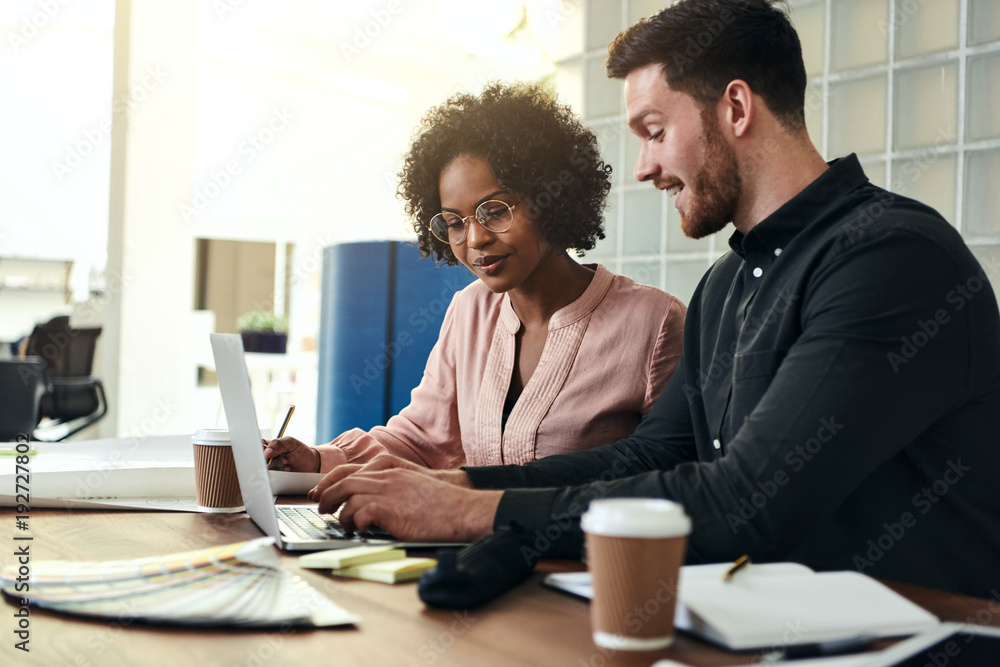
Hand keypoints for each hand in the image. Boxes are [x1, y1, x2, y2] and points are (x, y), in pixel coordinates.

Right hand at [262, 436, 321, 471]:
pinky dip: (279, 473)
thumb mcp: (290, 443)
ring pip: (265, 467)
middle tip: (283, 459)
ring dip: (276, 466)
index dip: (262, 450)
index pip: (258, 445)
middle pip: (260, 458)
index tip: (268, 454)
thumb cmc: (300, 451)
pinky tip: (287, 469)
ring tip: (286, 463)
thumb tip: (266, 452)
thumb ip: (278, 444)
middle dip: (271, 459)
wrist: (310, 465)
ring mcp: (270, 466)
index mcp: (269, 445)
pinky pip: (271, 475)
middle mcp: (268, 456)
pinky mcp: (274, 475)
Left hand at [307, 457, 498, 542]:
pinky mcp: (388, 510)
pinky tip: (361, 530)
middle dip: (327, 496)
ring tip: (344, 525)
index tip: (320, 492)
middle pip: (343, 483)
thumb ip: (391, 483)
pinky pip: (359, 515)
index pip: (348, 470)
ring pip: (348, 499)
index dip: (329, 482)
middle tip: (322, 509)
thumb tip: (368, 498)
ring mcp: (386, 491)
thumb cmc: (441, 501)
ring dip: (341, 515)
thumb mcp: (413, 482)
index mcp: (390, 466)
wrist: (461, 509)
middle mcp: (385, 475)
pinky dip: (355, 524)